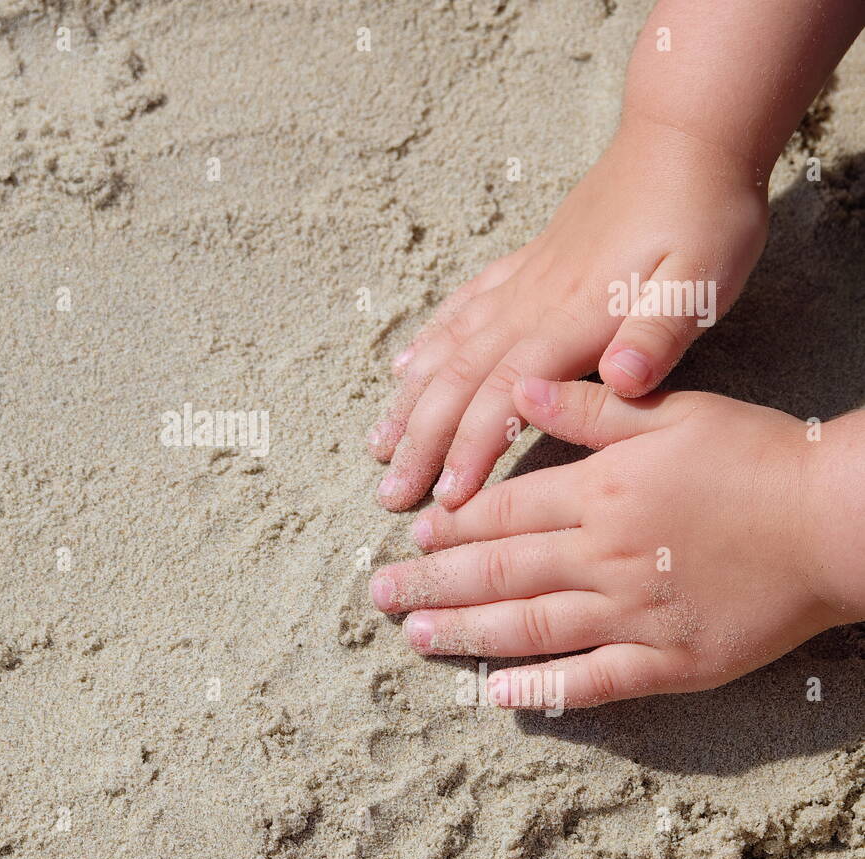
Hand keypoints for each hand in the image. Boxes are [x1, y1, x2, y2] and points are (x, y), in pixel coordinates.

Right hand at [368, 116, 768, 512]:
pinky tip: (405, 366)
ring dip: (409, 402)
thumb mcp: (702, 278)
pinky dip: (427, 344)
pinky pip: (461, 310)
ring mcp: (521, 285)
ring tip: (377, 444)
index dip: (469, 451)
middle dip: (420, 444)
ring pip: (447, 351)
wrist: (685, 136)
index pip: (502, 398)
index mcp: (570, 322)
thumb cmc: (703, 212)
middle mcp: (530, 306)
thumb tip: (620, 382)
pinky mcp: (525, 267)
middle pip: (456, 383)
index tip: (445, 499)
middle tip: (389, 494)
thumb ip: (657, 334)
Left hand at [368, 379, 846, 708]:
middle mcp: (603, 556)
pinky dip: (544, 689)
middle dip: (432, 584)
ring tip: (418, 637)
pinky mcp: (671, 661)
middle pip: (499, 572)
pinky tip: (498, 695)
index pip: (503, 513)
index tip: (411, 537)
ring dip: (467, 633)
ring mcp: (634, 614)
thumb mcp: (670, 412)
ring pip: (530, 627)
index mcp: (599, 493)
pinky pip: (595, 681)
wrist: (838, 519)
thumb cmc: (756, 455)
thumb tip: (518, 387)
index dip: (451, 527)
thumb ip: (588, 406)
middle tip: (381, 597)